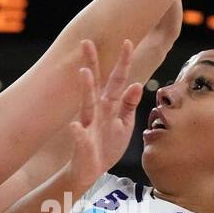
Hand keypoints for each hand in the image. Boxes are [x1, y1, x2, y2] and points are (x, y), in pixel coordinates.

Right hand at [67, 39, 142, 188]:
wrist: (91, 170)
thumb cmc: (107, 146)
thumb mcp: (124, 124)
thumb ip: (129, 105)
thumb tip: (137, 84)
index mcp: (109, 105)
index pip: (117, 80)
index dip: (123, 62)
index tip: (127, 42)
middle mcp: (97, 110)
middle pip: (96, 84)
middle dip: (92, 63)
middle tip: (87, 42)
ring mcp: (88, 125)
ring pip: (86, 104)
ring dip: (86, 89)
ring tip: (84, 73)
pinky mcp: (82, 143)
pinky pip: (79, 136)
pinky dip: (77, 131)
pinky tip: (76, 126)